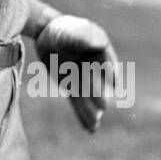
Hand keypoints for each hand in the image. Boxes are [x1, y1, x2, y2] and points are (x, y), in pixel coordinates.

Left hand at [35, 14, 118, 132]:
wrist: (47, 35)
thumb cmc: (62, 30)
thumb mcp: (69, 31)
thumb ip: (82, 37)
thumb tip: (100, 43)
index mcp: (99, 51)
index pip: (105, 62)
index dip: (109, 73)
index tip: (113, 84)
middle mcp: (95, 67)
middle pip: (96, 82)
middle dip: (99, 94)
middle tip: (103, 106)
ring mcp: (85, 79)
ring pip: (88, 96)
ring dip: (91, 110)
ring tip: (94, 125)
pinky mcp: (74, 88)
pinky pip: (79, 102)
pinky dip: (84, 114)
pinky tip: (91, 129)